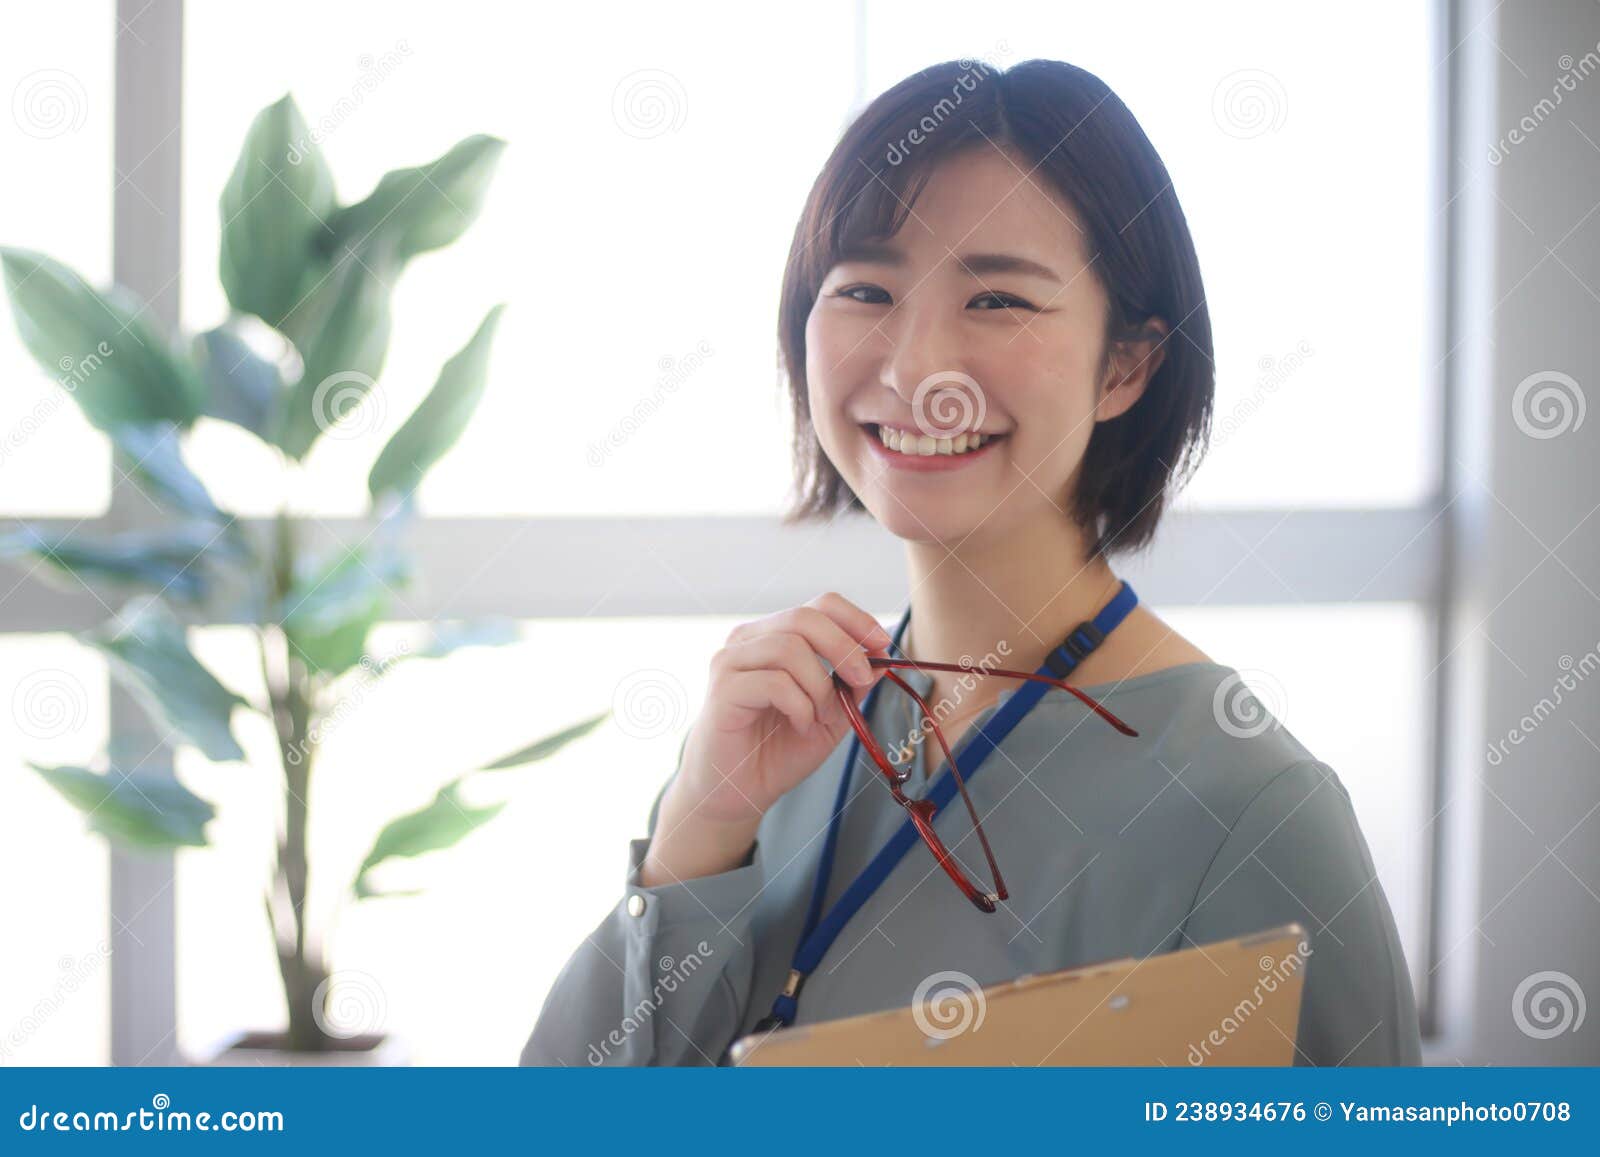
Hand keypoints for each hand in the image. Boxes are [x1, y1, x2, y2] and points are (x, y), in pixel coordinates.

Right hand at [638, 592, 891, 885]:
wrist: (736, 793)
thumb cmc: (777, 751)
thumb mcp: (830, 716)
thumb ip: (852, 686)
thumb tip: (882, 659)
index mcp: (773, 637)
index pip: (818, 606)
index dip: (856, 620)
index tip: (883, 646)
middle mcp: (748, 640)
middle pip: (805, 618)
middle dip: (844, 648)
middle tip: (861, 680)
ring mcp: (731, 662)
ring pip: (790, 649)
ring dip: (819, 687)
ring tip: (820, 717)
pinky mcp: (724, 689)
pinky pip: (775, 682)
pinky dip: (800, 706)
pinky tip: (800, 725)